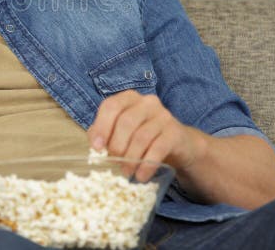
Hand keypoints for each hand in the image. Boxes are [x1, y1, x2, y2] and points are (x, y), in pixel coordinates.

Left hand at [87, 90, 202, 180]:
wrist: (179, 144)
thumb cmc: (144, 137)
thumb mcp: (123, 132)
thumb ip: (105, 133)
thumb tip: (95, 145)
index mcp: (129, 98)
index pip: (111, 106)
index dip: (101, 127)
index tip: (96, 148)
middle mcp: (147, 102)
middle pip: (126, 122)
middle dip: (116, 146)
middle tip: (114, 163)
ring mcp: (163, 115)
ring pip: (141, 137)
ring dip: (131, 159)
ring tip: (126, 173)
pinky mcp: (175, 132)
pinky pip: (158, 149)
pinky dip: (147, 165)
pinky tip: (141, 176)